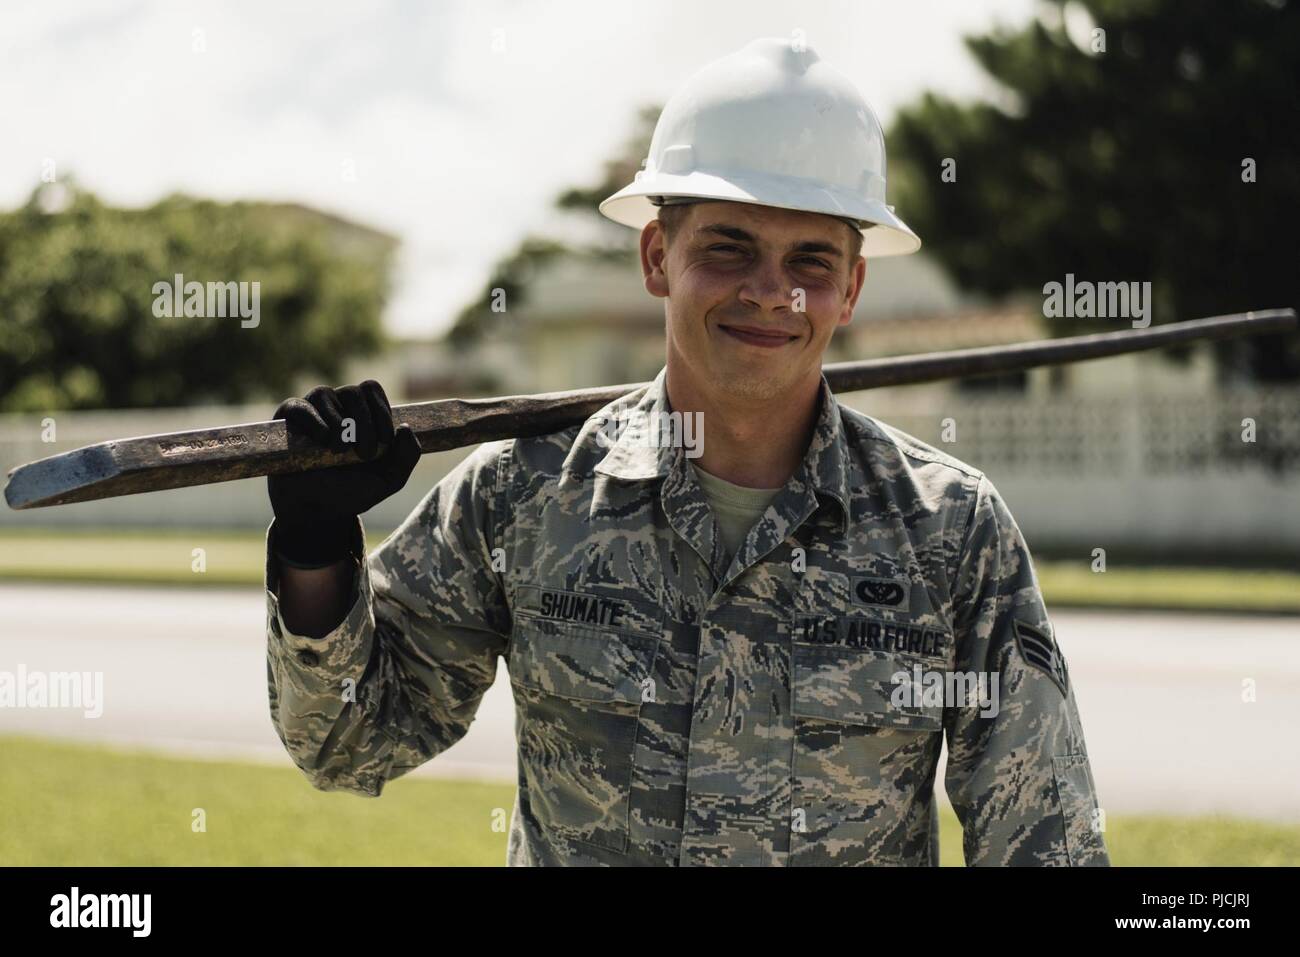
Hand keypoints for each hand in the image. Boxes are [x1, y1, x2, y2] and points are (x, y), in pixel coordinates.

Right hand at [268, 380, 421, 566]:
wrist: (315, 512)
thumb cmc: (350, 493)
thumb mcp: (388, 480)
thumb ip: (407, 456)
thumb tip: (405, 426)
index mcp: (361, 414)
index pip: (371, 390)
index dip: (382, 412)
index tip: (384, 442)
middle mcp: (335, 407)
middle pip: (354, 391)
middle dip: (365, 422)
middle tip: (364, 454)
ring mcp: (310, 412)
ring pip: (325, 394)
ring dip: (339, 423)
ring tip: (338, 451)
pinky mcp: (286, 422)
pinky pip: (300, 406)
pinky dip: (314, 421)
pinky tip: (324, 440)